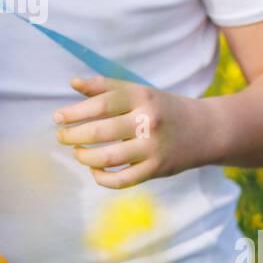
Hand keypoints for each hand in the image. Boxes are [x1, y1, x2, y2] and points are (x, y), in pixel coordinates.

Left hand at [53, 76, 223, 188]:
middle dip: (73, 135)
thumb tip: (73, 83)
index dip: (75, 111)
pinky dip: (103, 178)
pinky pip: (122, 180)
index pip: (101, 103)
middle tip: (61, 137)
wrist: (205, 130)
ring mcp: (153, 147)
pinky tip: (94, 171)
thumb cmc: (162, 108)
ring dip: (85, 157)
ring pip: (108, 157)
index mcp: (142, 96)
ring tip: (77, 153)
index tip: (57, 117)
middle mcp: (148, 121)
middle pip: (100, 131)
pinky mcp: (157, 169)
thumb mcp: (139, 92)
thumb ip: (106, 88)